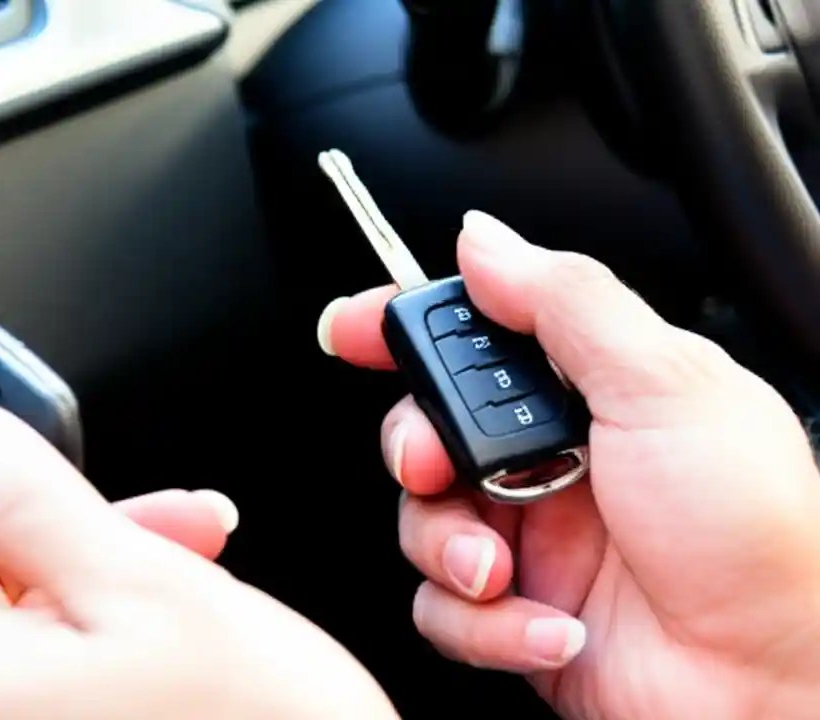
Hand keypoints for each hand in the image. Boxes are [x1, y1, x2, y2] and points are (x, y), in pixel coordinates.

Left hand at [0, 395, 397, 719]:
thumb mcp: (147, 584)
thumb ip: (32, 500)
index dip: (49, 512)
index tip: (130, 508)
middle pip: (5, 597)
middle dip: (104, 554)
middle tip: (191, 547)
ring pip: (48, 644)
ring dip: (127, 603)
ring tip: (207, 610)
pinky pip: (69, 698)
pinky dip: (126, 664)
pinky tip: (191, 665)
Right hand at [319, 211, 819, 718]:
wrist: (780, 682)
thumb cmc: (759, 536)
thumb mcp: (666, 385)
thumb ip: (565, 301)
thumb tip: (484, 241)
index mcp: (591, 391)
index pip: (476, 338)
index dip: (404, 328)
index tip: (352, 326)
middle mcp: (553, 461)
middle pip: (424, 429)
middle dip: (411, 446)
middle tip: (431, 464)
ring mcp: (533, 540)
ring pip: (421, 522)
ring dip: (448, 549)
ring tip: (500, 569)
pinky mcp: (516, 615)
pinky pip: (444, 609)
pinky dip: (483, 625)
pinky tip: (547, 626)